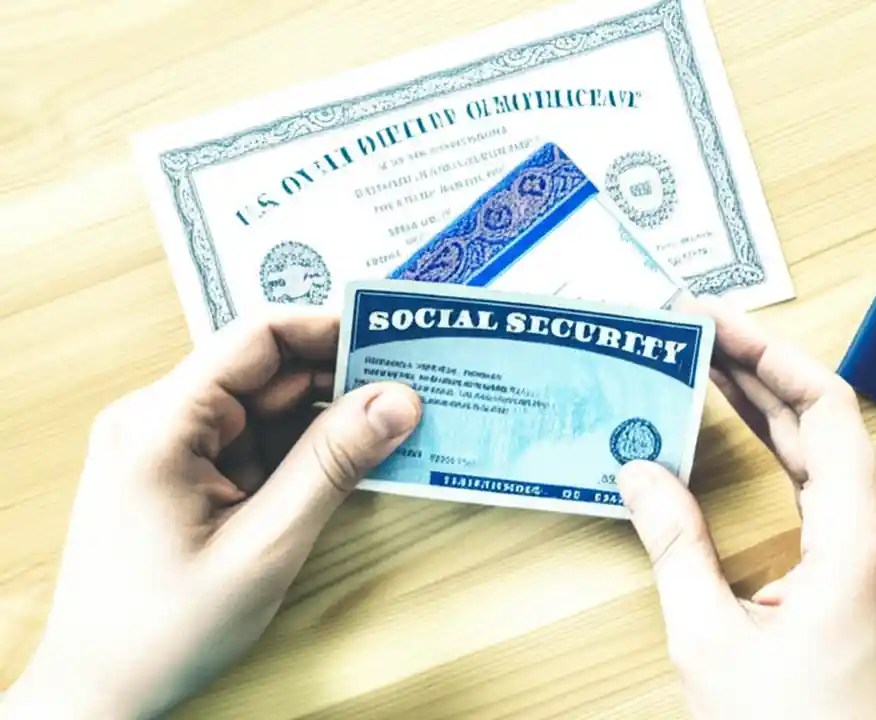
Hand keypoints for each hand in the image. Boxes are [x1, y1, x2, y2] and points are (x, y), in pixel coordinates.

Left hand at [1, 316, 420, 719]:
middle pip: (265, 371)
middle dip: (340, 378)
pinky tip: (351, 464)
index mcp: (160, 423)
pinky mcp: (182, 475)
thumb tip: (398, 400)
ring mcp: (167, 448)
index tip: (396, 339)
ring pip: (265, 408)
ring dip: (327, 418)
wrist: (101, 693)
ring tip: (395, 428)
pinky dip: (303, 451)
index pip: (255, 339)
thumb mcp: (265, 546)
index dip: (329, 330)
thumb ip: (332, 465)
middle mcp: (158, 420)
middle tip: (415, 389)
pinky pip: (254, 443)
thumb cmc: (167, 628)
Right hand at [616, 302, 875, 719]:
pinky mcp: (866, 580)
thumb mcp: (709, 637)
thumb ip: (676, 544)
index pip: (827, 409)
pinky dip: (784, 458)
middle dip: (762, 373)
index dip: (772, 355)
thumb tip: (642, 471)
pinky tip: (746, 437)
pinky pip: (828, 495)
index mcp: (858, 540)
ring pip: (827, 458)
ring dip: (772, 411)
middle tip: (700, 333)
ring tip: (712, 367)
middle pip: (826, 425)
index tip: (720, 324)